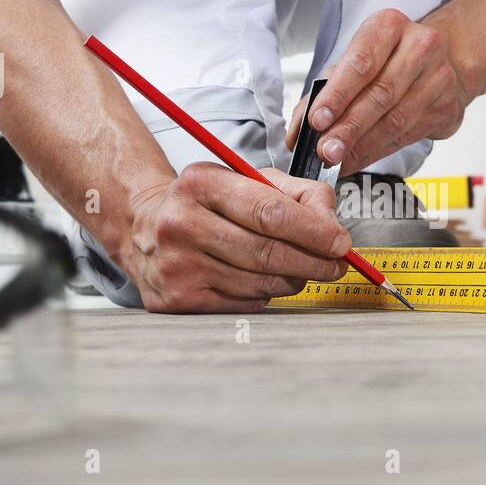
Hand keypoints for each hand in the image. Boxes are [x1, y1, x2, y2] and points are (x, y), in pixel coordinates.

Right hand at [121, 163, 351, 312]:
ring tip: (299, 270)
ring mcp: (176, 264)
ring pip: (259, 283)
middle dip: (313, 262)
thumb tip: (332, 226)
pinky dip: (264, 296)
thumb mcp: (247, 180)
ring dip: (291, 280)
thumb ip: (298, 194)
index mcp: (200, 183)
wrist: (144, 226)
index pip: (270, 212)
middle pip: (267, 252)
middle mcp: (181, 223)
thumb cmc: (207, 203)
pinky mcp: (178, 299)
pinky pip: (243, 304)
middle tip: (335, 265)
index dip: (314, 231)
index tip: (340, 243)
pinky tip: (262, 281)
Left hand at [286, 8, 474, 173]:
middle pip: (380, 94)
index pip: (361, 63)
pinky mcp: (448, 106)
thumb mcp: (352, 63)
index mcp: (389, 26)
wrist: (439, 64)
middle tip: (326, 151)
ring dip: (363, 146)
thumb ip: (321, 93)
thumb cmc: (387, 62)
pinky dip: (379, 151)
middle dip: (349, 128)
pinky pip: (408, 135)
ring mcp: (439, 77)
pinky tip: (359, 159)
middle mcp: (420, 46)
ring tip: (338, 161)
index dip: (338, 95)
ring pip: (396, 120)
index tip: (317, 121)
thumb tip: (297, 133)